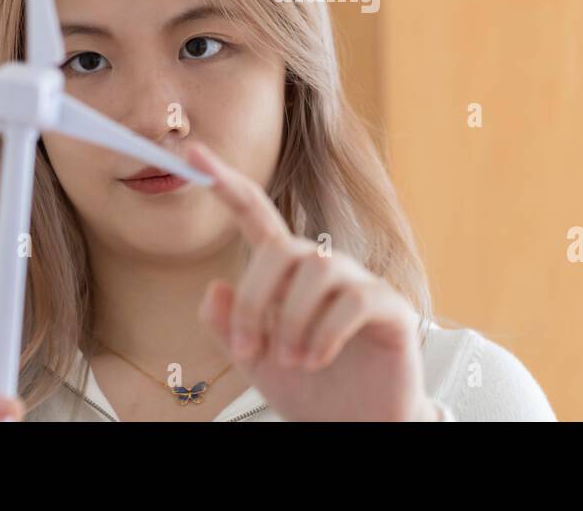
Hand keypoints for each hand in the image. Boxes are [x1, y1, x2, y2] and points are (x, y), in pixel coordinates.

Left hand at [186, 141, 438, 420]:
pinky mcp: (390, 308)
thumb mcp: (255, 362)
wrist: (359, 428)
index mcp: (287, 275)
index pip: (256, 216)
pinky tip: (318, 359)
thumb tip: (214, 287)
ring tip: (293, 361)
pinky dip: (325, 334)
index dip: (225, 183)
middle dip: (256, 300)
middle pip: (283, 249)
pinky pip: (353, 301)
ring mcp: (361, 285)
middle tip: (250, 350)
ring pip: (317, 272)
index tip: (192, 154)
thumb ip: (229, 326)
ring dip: (292, 322)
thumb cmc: (313, 389)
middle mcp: (324, 270)